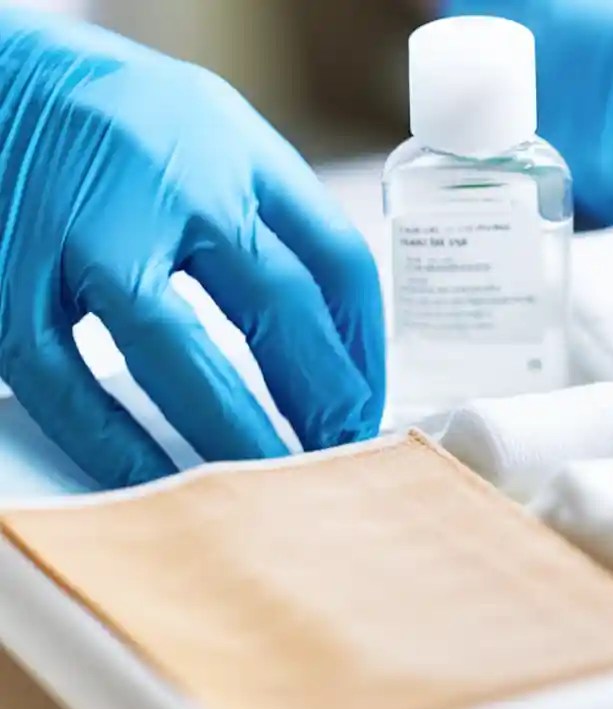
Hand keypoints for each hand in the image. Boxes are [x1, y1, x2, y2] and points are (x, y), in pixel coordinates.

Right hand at [0, 11, 384, 486]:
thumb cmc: (116, 114)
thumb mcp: (215, 130)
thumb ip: (269, 215)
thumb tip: (333, 333)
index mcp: (235, 149)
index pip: (335, 259)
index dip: (366, 348)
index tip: (369, 403)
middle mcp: (169, 181)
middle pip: (278, 302)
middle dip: (322, 394)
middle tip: (342, 455)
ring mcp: (85, 231)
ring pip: (176, 349)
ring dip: (236, 429)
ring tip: (274, 484)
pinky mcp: (10, 279)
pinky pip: (68, 380)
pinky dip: (117, 442)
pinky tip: (160, 480)